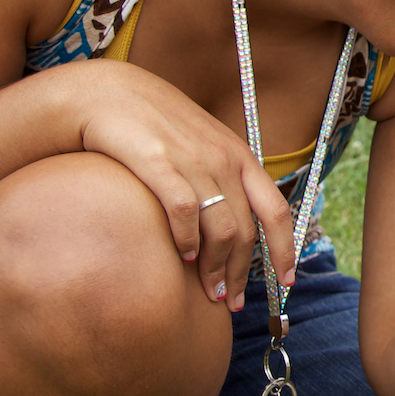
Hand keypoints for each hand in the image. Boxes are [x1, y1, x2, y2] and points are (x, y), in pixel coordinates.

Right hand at [58, 60, 295, 309]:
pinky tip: (184, 259)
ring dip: (217, 268)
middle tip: (230, 302)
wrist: (107, 94)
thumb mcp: (200, 147)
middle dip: (240, 272)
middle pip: (246, 229)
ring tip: (209, 293)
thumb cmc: (154, 127)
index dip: (286, 248)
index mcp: (239, 156)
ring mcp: (192, 160)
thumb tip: (234, 226)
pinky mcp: (158, 162)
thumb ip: (219, 179)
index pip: (276, 210)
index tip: (287, 281)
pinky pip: (183, 211)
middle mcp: (223, 159)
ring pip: (220, 227)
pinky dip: (188, 241)